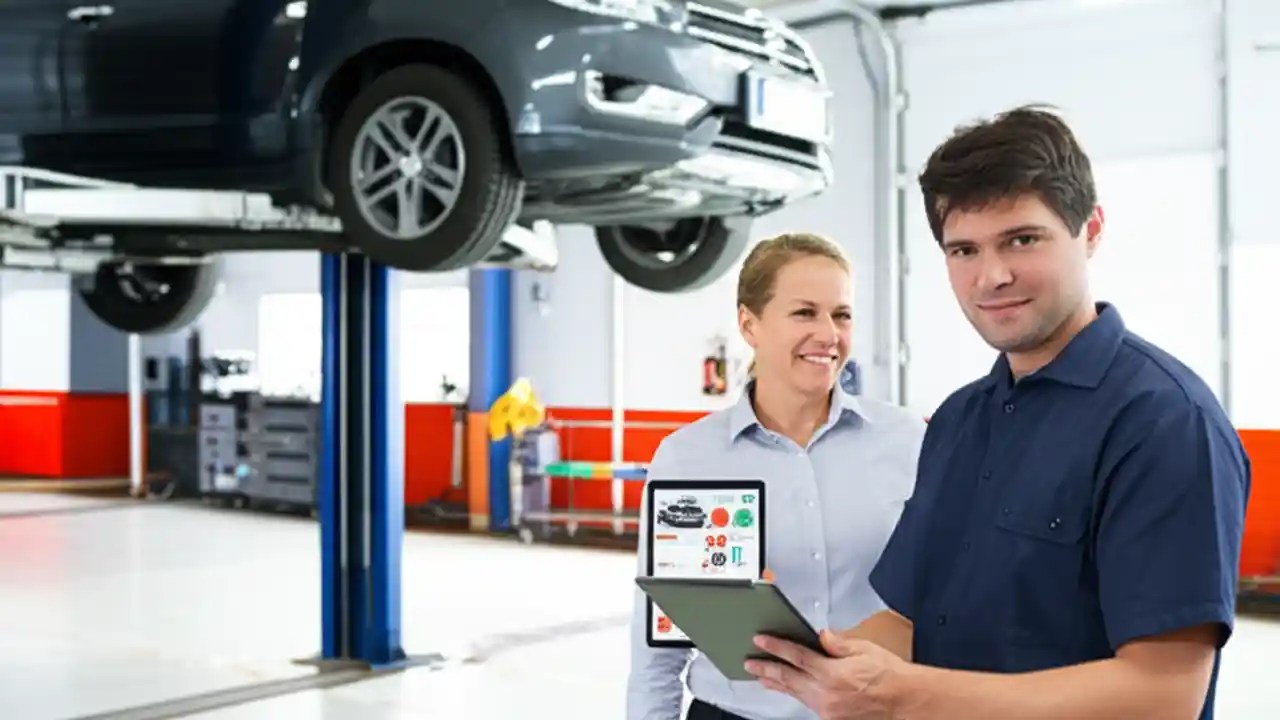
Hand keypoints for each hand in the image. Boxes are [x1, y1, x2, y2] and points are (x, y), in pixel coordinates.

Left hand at [744, 629, 909, 719]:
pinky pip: (807, 704)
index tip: (760, 641)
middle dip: (766, 669)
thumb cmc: (889, 676)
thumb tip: (820, 635)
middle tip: (750, 662)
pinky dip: (795, 695)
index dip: (775, 647)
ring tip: (761, 676)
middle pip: (788, 678)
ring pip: (795, 693)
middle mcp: (825, 693)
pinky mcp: (831, 719)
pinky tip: (788, 690)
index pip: (795, 656)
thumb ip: (838, 643)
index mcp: (831, 673)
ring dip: (776, 684)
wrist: (905, 702)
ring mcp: (827, 709)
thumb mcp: (864, 649)